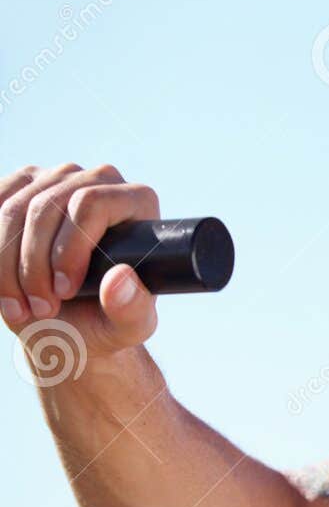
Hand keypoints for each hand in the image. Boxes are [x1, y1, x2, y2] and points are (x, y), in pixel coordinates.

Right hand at [1, 164, 160, 360]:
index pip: (91, 203)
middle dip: (34, 265)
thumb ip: (132, 309)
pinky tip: (2, 286)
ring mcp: (56, 178)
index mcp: (138, 201)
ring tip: (21, 307)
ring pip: (11, 210)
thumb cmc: (104, 322)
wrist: (67, 323)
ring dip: (6, 266)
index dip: (70, 248)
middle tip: (42, 308)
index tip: (65, 290)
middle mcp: (99, 179)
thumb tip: (120, 279)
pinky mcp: (20, 186)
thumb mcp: (126, 328)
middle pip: (46, 206)